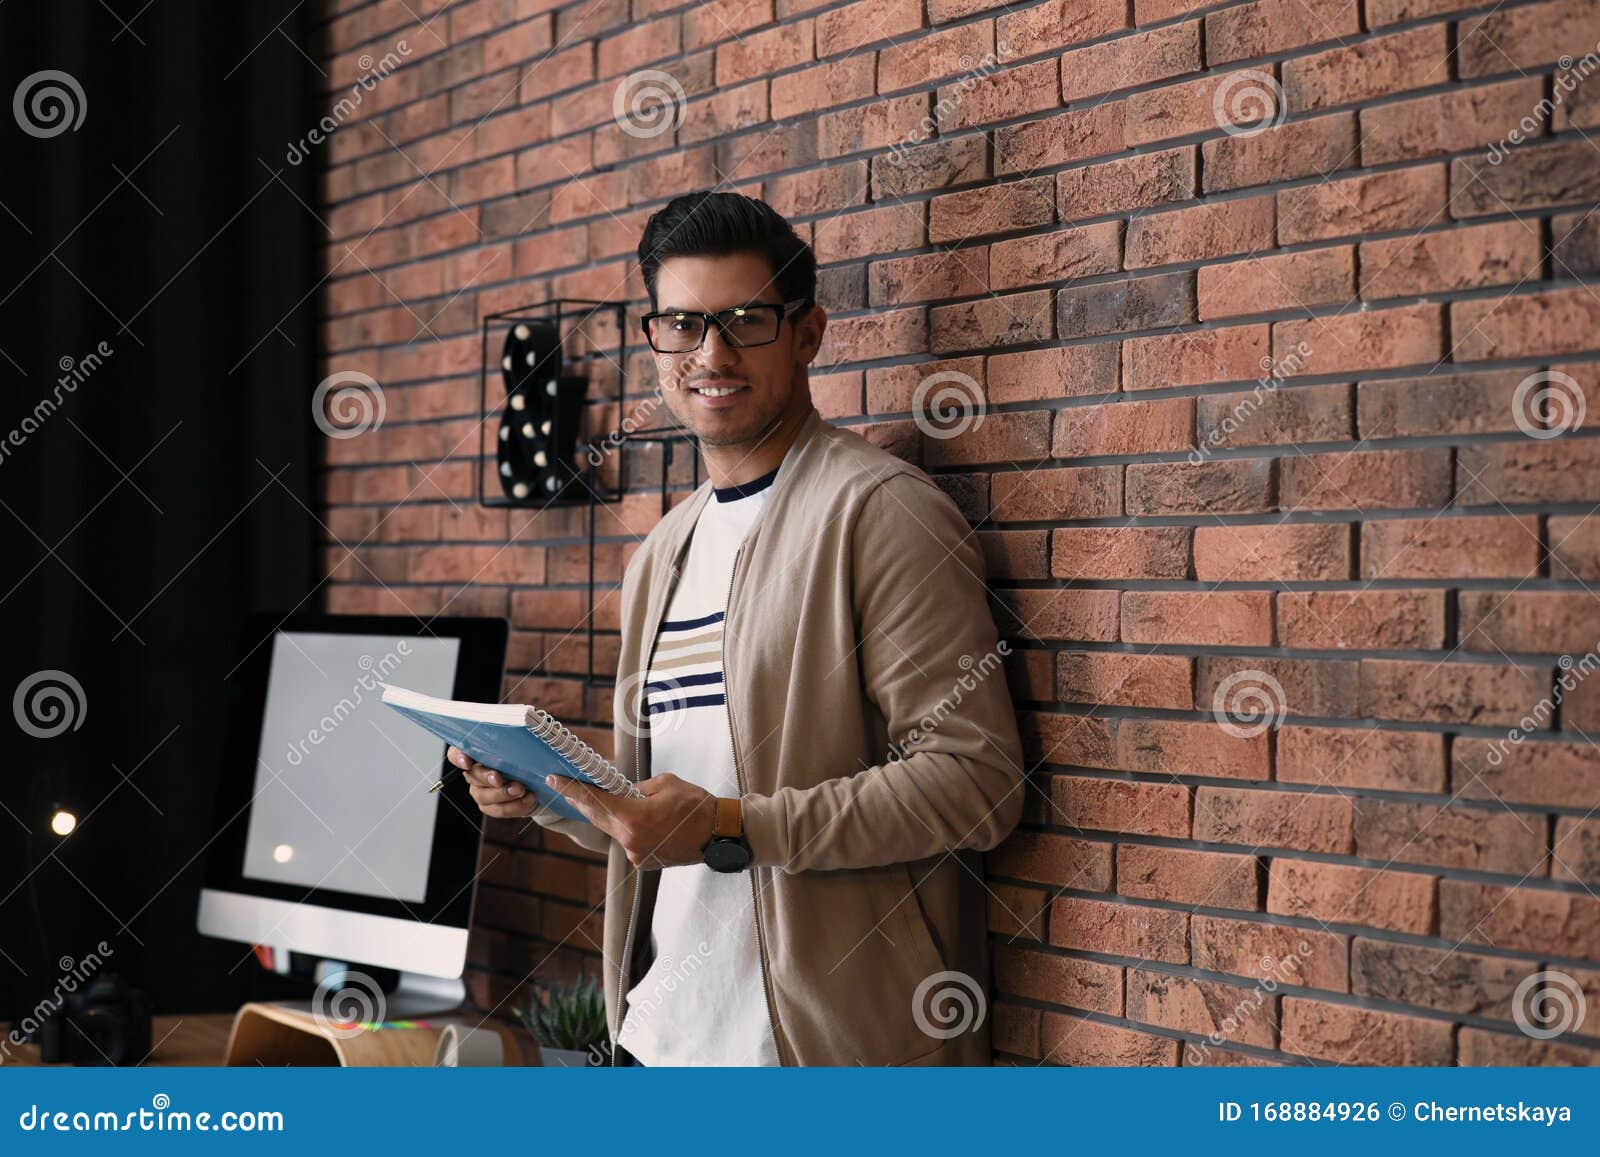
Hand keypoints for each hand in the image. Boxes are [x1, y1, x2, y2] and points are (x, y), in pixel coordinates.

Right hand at [447, 745, 537, 819]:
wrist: (538, 783)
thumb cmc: (527, 760)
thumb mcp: (523, 749)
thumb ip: (517, 745)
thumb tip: (524, 735)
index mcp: (477, 753)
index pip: (455, 753)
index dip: (458, 757)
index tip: (467, 762)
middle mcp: (474, 773)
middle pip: (472, 775)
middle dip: (486, 777)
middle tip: (500, 779)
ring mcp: (480, 791)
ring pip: (483, 796)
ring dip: (503, 794)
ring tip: (521, 790)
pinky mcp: (491, 807)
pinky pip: (498, 810)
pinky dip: (515, 805)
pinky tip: (529, 798)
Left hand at [545, 771, 715, 868]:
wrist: (720, 834)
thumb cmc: (696, 806)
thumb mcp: (665, 783)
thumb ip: (637, 788)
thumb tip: (621, 790)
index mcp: (634, 818)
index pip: (595, 801)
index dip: (572, 790)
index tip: (555, 780)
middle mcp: (631, 841)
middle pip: (598, 818)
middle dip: (581, 801)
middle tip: (564, 787)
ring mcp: (637, 855)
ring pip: (615, 830)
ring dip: (612, 815)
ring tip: (618, 800)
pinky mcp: (644, 862)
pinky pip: (630, 841)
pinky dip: (631, 829)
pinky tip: (645, 820)